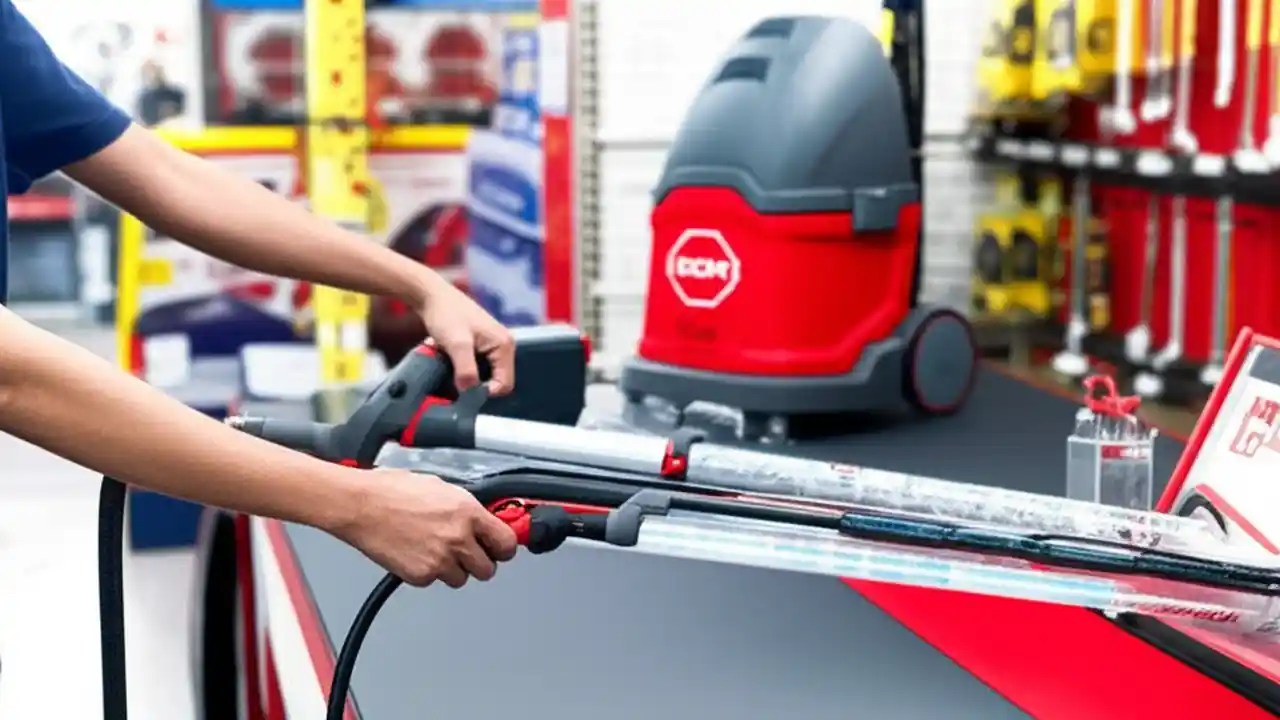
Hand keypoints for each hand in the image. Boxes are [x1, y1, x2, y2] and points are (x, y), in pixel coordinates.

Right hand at [333, 469, 518, 587]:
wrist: (360, 505)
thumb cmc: (393, 490)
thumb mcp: (442, 488)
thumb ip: (467, 507)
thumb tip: (482, 518)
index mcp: (468, 512)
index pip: (507, 543)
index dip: (503, 547)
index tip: (500, 548)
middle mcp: (458, 538)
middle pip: (488, 569)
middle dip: (478, 561)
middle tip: (465, 551)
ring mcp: (440, 560)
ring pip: (462, 578)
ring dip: (453, 569)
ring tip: (434, 549)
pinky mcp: (420, 575)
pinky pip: (435, 581)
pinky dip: (428, 572)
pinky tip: (416, 553)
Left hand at [417, 280, 514, 395]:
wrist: (431, 295)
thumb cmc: (446, 314)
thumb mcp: (456, 344)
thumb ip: (466, 370)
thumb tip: (469, 394)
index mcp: (504, 345)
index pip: (504, 384)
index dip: (484, 392)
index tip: (462, 389)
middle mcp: (503, 345)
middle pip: (495, 381)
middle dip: (475, 384)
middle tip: (452, 377)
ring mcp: (493, 344)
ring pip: (484, 374)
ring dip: (466, 375)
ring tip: (449, 365)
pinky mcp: (482, 344)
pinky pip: (477, 366)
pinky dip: (462, 367)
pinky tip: (449, 359)